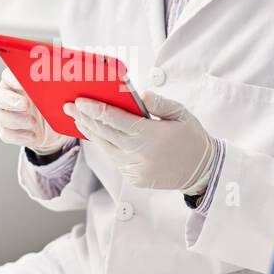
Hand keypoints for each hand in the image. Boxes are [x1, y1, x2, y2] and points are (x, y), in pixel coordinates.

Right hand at [0, 67, 68, 154]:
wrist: (52, 129)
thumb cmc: (51, 104)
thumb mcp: (55, 94)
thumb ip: (52, 86)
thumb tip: (62, 79)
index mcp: (16, 82)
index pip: (7, 76)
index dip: (11, 78)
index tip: (21, 82)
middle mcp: (6, 96)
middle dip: (11, 100)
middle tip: (25, 104)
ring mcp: (4, 114)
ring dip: (16, 120)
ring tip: (33, 122)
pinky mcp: (6, 131)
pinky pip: (6, 134)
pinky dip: (19, 136)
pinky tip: (32, 135)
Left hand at [66, 91, 214, 192]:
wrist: (203, 171)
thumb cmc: (192, 138)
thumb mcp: (181, 114)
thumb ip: (159, 102)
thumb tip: (140, 94)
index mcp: (150, 136)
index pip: (115, 120)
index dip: (95, 109)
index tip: (80, 100)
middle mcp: (139, 154)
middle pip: (104, 134)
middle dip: (84, 118)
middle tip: (69, 106)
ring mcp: (135, 169)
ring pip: (105, 148)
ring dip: (90, 132)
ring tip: (78, 119)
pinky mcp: (134, 178)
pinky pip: (114, 159)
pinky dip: (104, 145)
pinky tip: (97, 135)